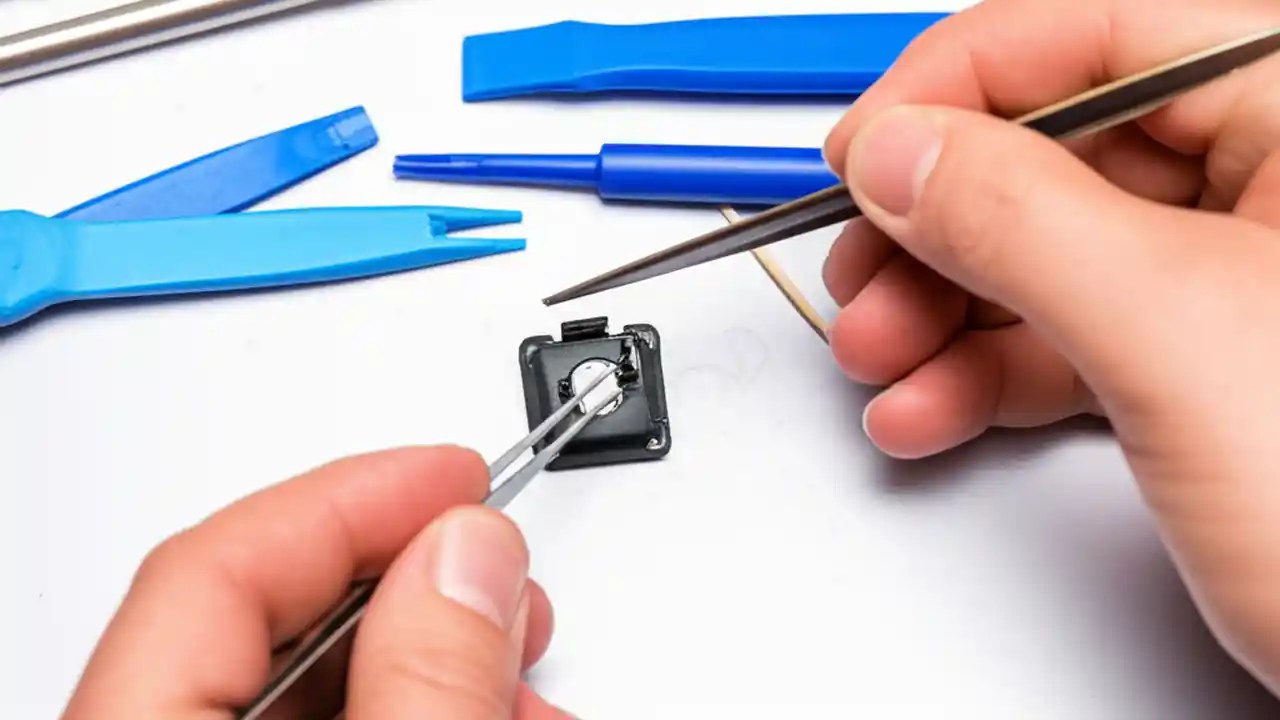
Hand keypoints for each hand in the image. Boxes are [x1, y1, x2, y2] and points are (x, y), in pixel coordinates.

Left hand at [60, 446, 569, 718]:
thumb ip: (422, 681)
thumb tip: (467, 554)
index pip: (212, 569)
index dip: (349, 499)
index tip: (453, 476)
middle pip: (269, 619)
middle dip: (413, 580)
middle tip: (502, 571)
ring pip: (321, 687)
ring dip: (441, 655)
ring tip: (524, 677)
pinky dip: (426, 706)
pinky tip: (499, 716)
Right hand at [821, 0, 1279, 694]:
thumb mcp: (1179, 332)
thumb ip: (1021, 220)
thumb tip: (903, 152)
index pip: (1093, 37)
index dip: (954, 90)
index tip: (866, 153)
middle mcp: (1273, 186)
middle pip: (1050, 157)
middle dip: (931, 230)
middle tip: (865, 275)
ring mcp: (1234, 283)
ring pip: (1042, 259)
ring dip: (937, 312)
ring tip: (882, 357)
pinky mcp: (1200, 371)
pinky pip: (1064, 342)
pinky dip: (981, 376)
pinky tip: (932, 405)